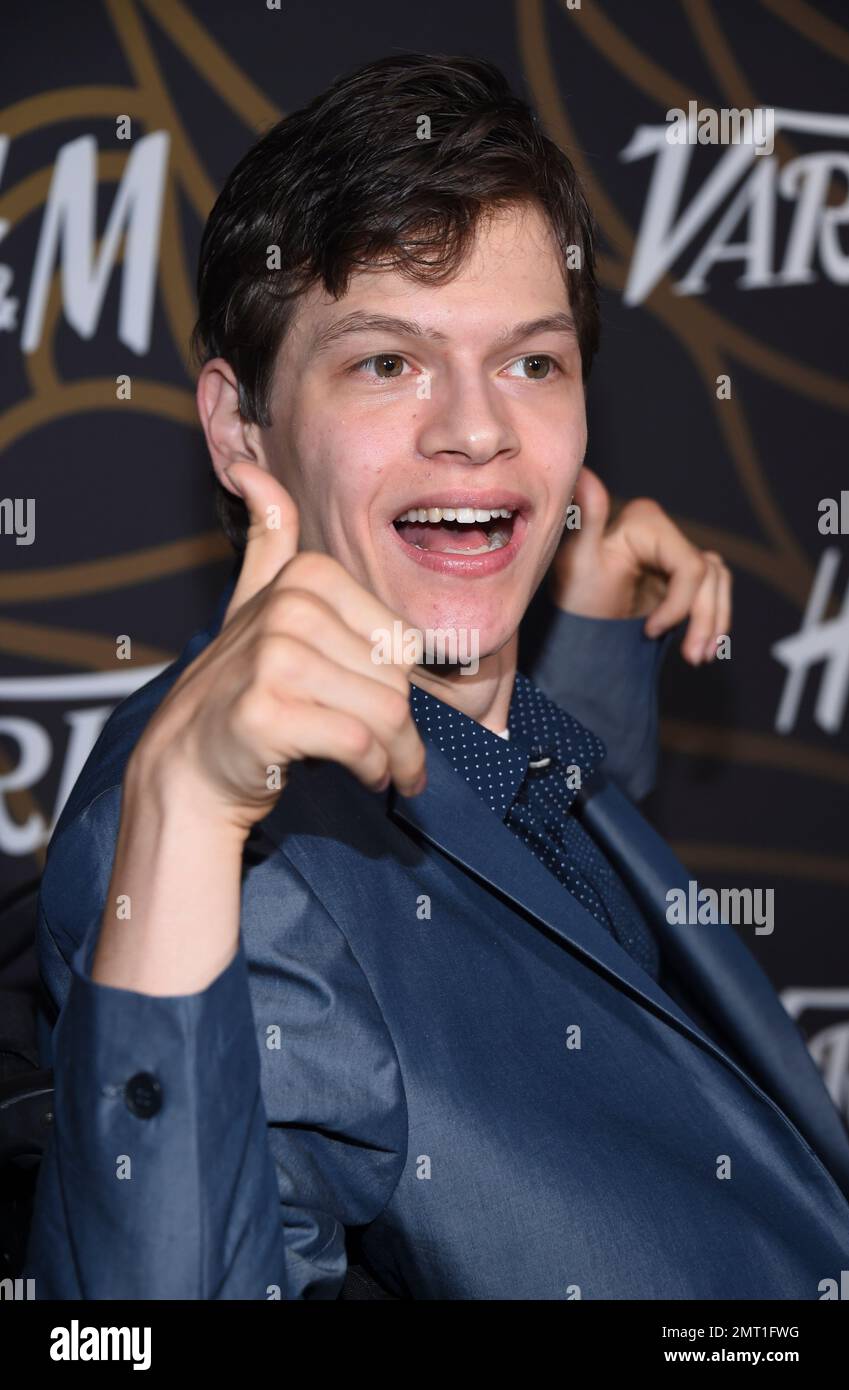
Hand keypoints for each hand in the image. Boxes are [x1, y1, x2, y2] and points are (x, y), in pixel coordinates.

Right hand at [132, 461, 426, 836]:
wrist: (186, 765)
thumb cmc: (237, 690)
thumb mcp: (251, 603)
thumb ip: (266, 541)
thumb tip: (251, 470)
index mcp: (306, 578)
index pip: (402, 640)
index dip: (402, 683)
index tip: (388, 707)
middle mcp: (289, 609)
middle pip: (396, 678)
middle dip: (406, 726)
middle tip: (395, 752)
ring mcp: (274, 659)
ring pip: (384, 712)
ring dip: (398, 755)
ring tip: (388, 769)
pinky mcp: (267, 712)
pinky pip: (359, 742)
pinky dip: (374, 769)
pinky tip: (366, 776)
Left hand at [550, 467, 731, 664]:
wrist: (573, 626)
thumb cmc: (572, 595)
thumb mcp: (578, 563)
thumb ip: (588, 518)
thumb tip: (580, 473)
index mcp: (644, 522)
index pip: (689, 565)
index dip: (679, 603)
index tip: (651, 631)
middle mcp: (664, 532)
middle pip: (708, 577)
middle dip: (704, 619)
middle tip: (692, 658)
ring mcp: (675, 554)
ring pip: (717, 584)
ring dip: (714, 622)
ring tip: (697, 657)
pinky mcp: (681, 576)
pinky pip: (715, 592)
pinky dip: (713, 619)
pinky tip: (700, 647)